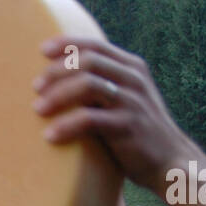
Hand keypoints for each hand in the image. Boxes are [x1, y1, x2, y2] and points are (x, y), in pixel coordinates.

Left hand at [32, 37, 204, 195]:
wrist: (170, 161)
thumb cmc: (137, 131)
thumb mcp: (124, 99)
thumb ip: (102, 86)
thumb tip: (60, 80)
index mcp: (131, 67)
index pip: (95, 46)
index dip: (67, 44)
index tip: (41, 50)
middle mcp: (133, 79)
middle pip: (87, 61)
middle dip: (57, 72)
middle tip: (36, 87)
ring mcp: (132, 101)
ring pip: (87, 85)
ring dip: (57, 96)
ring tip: (38, 109)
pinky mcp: (127, 126)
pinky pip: (89, 120)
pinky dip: (66, 126)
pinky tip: (50, 136)